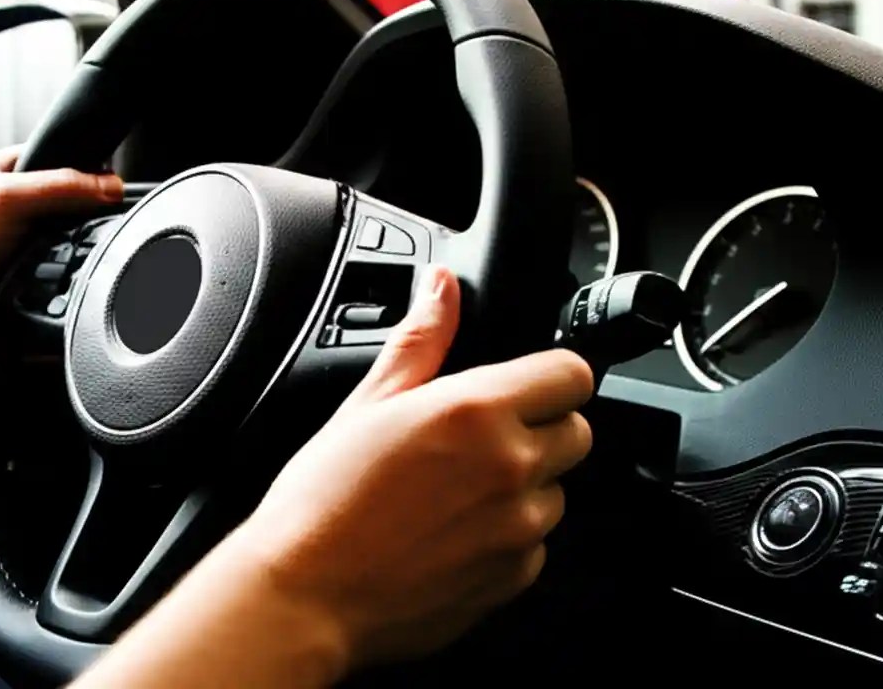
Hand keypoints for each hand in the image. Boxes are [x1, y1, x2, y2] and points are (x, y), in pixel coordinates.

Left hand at [0, 145, 122, 289]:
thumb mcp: (10, 199)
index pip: (49, 154)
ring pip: (54, 234)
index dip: (79, 166)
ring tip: (58, 252)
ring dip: (63, 245)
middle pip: (57, 197)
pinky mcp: (8, 269)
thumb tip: (108, 185)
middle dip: (73, 211)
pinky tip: (50, 274)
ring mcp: (2, 237)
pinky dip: (54, 270)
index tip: (105, 184)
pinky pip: (47, 264)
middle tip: (81, 221)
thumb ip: (62, 187)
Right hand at [230, 265, 594, 671]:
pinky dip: (508, 538)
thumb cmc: (323, 503)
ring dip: (525, 487)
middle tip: (478, 441)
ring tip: (454, 494)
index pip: (572, 374)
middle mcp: (511, 466)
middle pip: (576, 431)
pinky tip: (451, 536)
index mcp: (477, 411)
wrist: (306, 597)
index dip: (550, 376)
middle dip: (541, 429)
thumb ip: (420, 339)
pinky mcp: (514, 577)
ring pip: (558, 491)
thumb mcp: (367, 404)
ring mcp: (518, 527)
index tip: (525, 386)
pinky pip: (536, 545)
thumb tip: (441, 286)